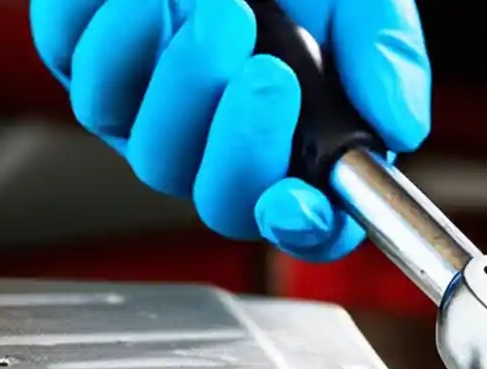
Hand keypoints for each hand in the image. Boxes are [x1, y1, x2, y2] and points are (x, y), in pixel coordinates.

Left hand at [30, 0, 429, 260]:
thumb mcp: (367, 2)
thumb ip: (388, 61)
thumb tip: (401, 129)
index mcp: (299, 145)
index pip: (307, 222)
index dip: (306, 228)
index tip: (300, 202)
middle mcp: (221, 147)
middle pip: (222, 200)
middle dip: (244, 141)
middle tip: (269, 71)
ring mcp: (150, 117)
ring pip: (151, 149)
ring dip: (187, 78)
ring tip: (220, 3)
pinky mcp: (86, 68)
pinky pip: (85, 75)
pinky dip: (121, 28)